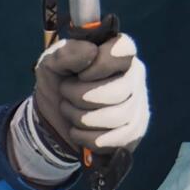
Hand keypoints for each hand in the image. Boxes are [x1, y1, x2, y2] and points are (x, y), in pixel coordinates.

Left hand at [32, 33, 149, 154]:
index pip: (123, 50)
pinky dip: (88, 138)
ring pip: (117, 117)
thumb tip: (91, 52)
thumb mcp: (51, 63)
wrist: (52, 118)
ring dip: (81, 118)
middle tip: (65, 94)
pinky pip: (118, 139)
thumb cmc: (57, 82)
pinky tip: (77, 131)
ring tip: (70, 111)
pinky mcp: (135, 130)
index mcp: (117, 52)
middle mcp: (134, 76)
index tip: (80, 74)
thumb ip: (66, 52)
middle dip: (80, 97)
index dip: (100, 65)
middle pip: (118, 91)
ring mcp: (138, 104)